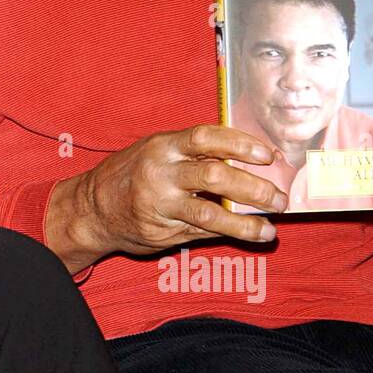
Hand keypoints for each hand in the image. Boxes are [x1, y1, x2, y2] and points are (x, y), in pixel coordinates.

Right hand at [45, 124, 289, 272]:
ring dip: (246, 222)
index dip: (240, 143)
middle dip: (253, 187)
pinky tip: (252, 234)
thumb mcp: (158, 151)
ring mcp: (161, 205)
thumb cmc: (133, 172)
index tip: (268, 154)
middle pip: (215, 175)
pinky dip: (230, 233)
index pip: (206, 138)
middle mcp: (161, 174)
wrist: (92, 208)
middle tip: (280, 196)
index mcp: (163, 146)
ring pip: (210, 213)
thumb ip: (194, 153)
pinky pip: (202, 232)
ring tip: (271, 228)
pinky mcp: (162, 231)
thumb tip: (248, 158)